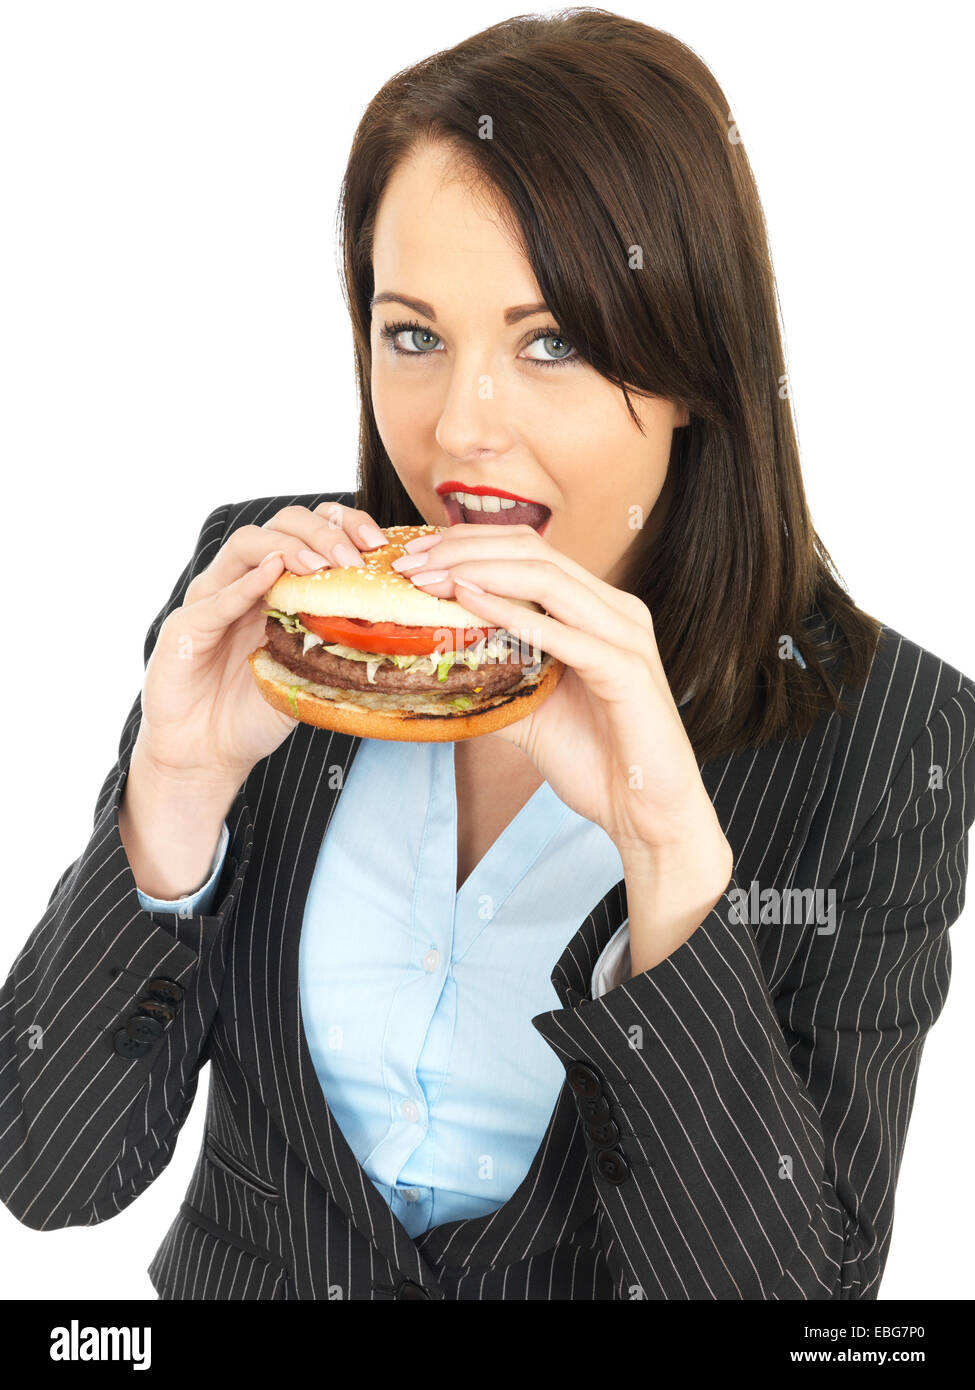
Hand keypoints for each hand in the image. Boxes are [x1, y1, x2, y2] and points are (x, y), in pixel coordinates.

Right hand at [136, 501, 388, 784]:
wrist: (208, 753)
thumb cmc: (256, 711)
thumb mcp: (309, 674)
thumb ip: (335, 646)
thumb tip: (395, 634)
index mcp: (276, 586)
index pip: (311, 532)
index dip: (344, 526)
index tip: (378, 544)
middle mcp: (243, 582)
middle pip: (282, 524)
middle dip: (323, 532)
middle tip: (352, 559)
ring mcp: (212, 598)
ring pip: (248, 545)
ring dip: (290, 547)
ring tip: (321, 566)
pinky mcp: (185, 626)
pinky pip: (218, 597)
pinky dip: (247, 582)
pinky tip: (274, 573)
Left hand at [394, 523, 727, 858]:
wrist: (644, 814)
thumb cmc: (594, 759)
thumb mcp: (527, 708)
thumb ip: (492, 675)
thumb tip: (429, 665)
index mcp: (597, 609)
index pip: (528, 551)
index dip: (467, 543)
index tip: (414, 556)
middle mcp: (616, 610)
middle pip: (533, 552)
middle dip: (463, 550)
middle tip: (408, 564)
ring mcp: (626, 636)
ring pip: (547, 578)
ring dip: (479, 572)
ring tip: (429, 580)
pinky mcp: (628, 671)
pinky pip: (565, 633)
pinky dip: (514, 615)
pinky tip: (471, 604)